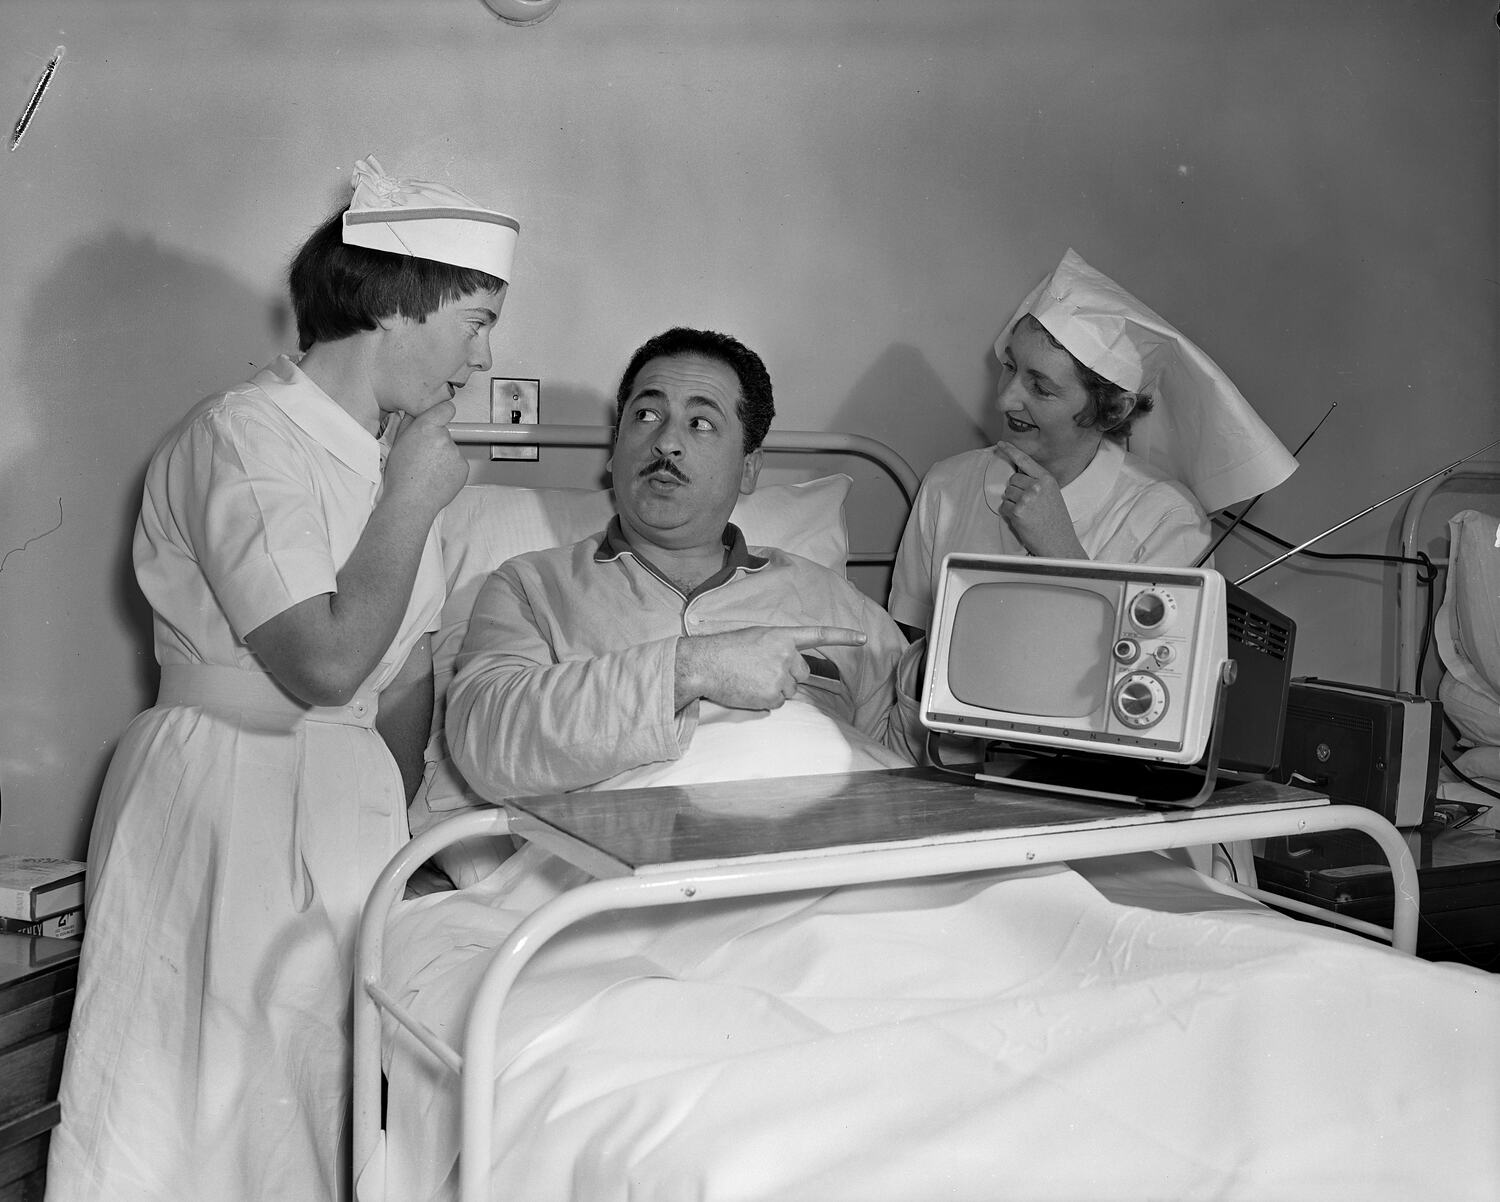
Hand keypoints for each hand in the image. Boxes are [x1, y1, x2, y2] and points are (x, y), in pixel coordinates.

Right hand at [383, 401, 468, 515]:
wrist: (411, 501)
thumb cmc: (401, 476)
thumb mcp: (398, 443)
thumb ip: (409, 424)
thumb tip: (416, 414)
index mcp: (427, 427)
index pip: (446, 408)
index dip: (443, 412)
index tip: (442, 415)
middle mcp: (444, 437)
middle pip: (445, 433)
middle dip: (436, 441)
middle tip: (423, 457)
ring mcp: (456, 453)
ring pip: (451, 450)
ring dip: (443, 457)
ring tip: (428, 471)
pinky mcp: (464, 467)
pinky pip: (457, 464)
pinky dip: (450, 469)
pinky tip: (437, 478)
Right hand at [675, 625, 866, 710]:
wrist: (705, 663)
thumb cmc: (726, 650)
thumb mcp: (756, 638)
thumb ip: (777, 648)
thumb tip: (788, 669)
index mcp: (782, 636)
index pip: (819, 635)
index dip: (844, 636)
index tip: (864, 638)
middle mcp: (786, 654)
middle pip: (802, 673)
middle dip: (788, 676)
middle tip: (761, 671)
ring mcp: (780, 675)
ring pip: (789, 690)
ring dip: (774, 689)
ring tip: (750, 679)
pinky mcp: (772, 695)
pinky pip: (777, 703)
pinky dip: (764, 701)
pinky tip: (748, 690)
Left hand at [991, 443, 1084, 557]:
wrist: (1060, 543)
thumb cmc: (1056, 521)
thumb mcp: (1052, 495)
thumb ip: (1037, 483)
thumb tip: (1016, 477)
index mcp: (1047, 479)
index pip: (1025, 461)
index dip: (1011, 451)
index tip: (1000, 444)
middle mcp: (1037, 485)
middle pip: (1012, 480)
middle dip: (1015, 491)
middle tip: (1028, 505)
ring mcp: (1027, 498)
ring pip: (1006, 494)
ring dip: (1012, 503)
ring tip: (1028, 514)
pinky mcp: (1018, 511)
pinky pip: (1004, 507)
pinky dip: (1009, 515)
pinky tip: (1023, 521)